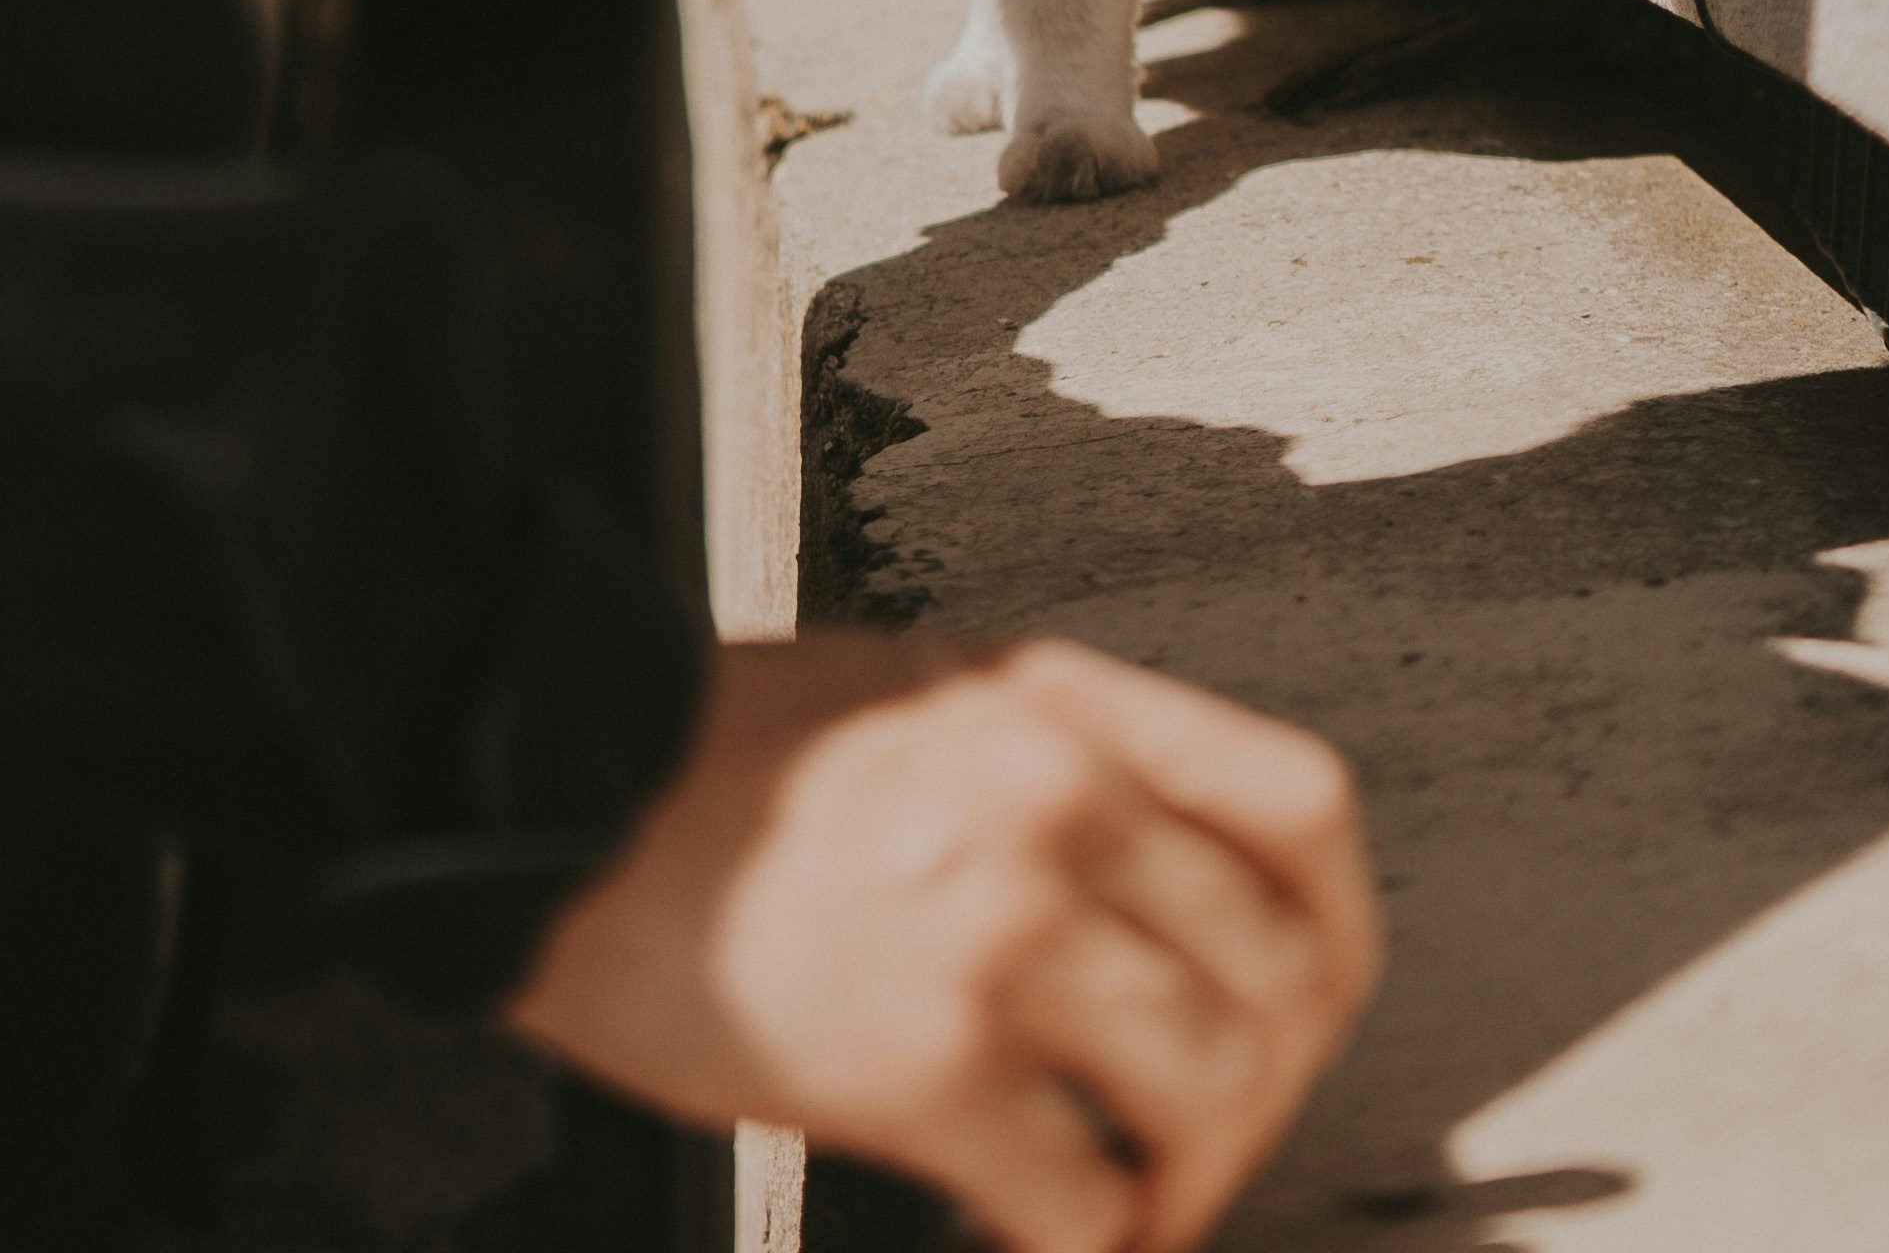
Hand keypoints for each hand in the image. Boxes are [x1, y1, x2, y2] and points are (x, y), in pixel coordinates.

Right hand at [503, 634, 1380, 1252]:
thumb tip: (1171, 888)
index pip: (1304, 809)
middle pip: (1281, 973)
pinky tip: (1039, 1244)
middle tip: (1197, 1147)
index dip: (1332, 936)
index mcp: (1066, 705)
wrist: (556, 802)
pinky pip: (1083, 1198)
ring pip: (1214, 1087)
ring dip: (1190, 1181)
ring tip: (1130, 1210)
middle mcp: (1061, 802)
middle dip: (1264, 1092)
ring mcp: (1001, 929)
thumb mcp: (931, 692)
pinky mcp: (923, 1065)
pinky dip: (1089, 1250)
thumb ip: (1061, 761)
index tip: (1305, 1011)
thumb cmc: (723, 759)